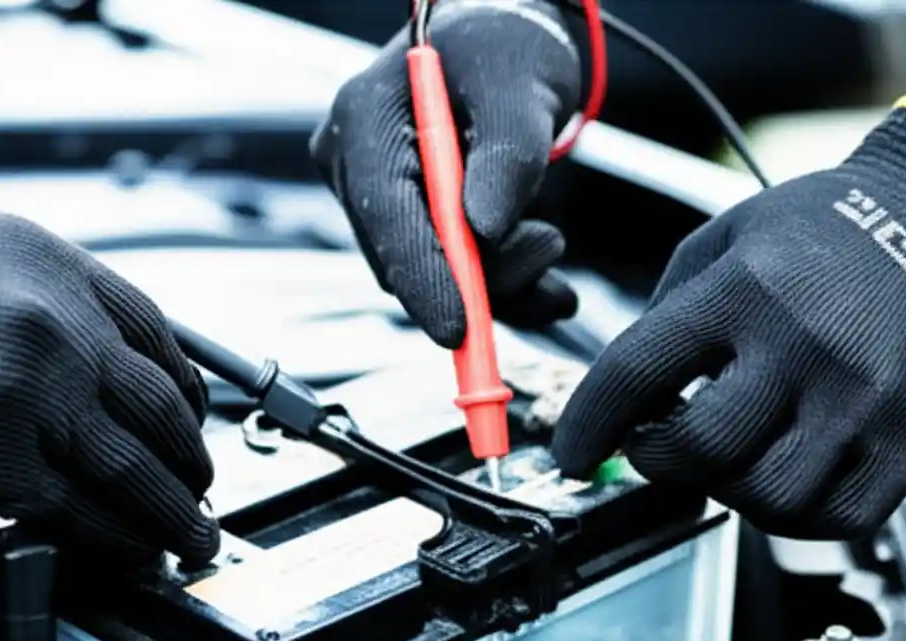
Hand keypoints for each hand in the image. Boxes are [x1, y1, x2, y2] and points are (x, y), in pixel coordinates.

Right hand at [0, 198, 217, 561]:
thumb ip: (44, 299)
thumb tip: (94, 359)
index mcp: (55, 267)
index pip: (157, 336)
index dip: (188, 388)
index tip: (196, 418)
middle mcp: (55, 324)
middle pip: (159, 406)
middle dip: (192, 457)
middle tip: (203, 486)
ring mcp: (28, 390)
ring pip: (133, 466)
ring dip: (173, 509)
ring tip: (190, 533)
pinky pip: (76, 507)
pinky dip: (114, 534)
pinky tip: (128, 545)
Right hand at [312, 0, 582, 347]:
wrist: (501, 46)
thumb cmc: (505, 47)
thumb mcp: (520, 84)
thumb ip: (509, 156)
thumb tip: (485, 231)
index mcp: (365, 117)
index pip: (385, 215)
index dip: (423, 276)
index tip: (460, 328)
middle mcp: (354, 161)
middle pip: (401, 254)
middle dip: (477, 277)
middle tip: (549, 244)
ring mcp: (373, 195)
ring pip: (426, 274)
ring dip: (497, 282)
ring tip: (552, 245)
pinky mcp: (403, 220)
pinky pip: (443, 273)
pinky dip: (497, 287)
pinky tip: (546, 286)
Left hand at [553, 104, 905, 537]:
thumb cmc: (811, 233)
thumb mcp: (716, 245)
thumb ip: (662, 321)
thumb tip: (617, 406)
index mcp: (745, 290)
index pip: (637, 372)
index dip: (588, 425)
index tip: (573, 452)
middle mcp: (810, 347)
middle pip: (701, 450)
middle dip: (655, 460)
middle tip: (654, 445)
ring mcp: (870, 401)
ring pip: (766, 498)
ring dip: (723, 490)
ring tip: (724, 457)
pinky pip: (835, 517)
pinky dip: (790, 513)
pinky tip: (779, 473)